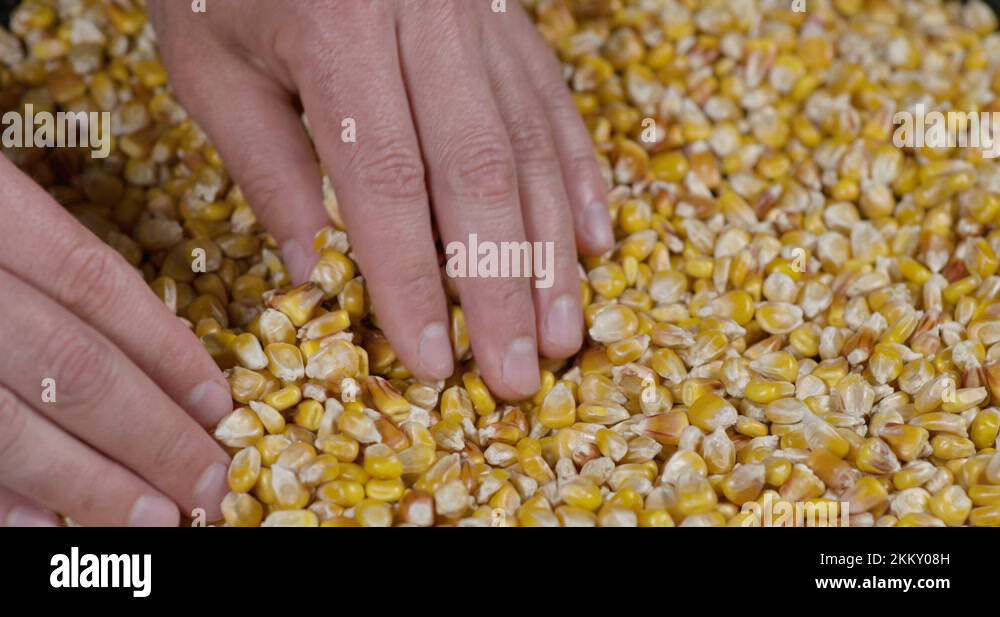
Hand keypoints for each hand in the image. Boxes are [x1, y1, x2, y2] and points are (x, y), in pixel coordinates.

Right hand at [0, 159, 231, 525]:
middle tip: (210, 481)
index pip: (94, 284)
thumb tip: (149, 359)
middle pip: (68, 366)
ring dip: (89, 482)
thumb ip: (39, 261)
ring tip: (156, 518)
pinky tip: (42, 525)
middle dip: (150, 433)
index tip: (219, 400)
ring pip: (7, 423)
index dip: (166, 348)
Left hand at [148, 0, 612, 399]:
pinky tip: (595, 239)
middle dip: (502, 287)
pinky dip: (577, 177)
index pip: (388, 181)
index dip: (413, 281)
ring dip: (553, 250)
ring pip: (532, 145)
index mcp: (338, 28)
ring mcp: (480, 13)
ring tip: (564, 331)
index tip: (434, 363)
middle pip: (480, 173)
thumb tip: (321, 285)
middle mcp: (425, 17)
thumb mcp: (215, 71)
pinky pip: (555, 102)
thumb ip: (273, 176)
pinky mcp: (510, 16)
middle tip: (522, 375)